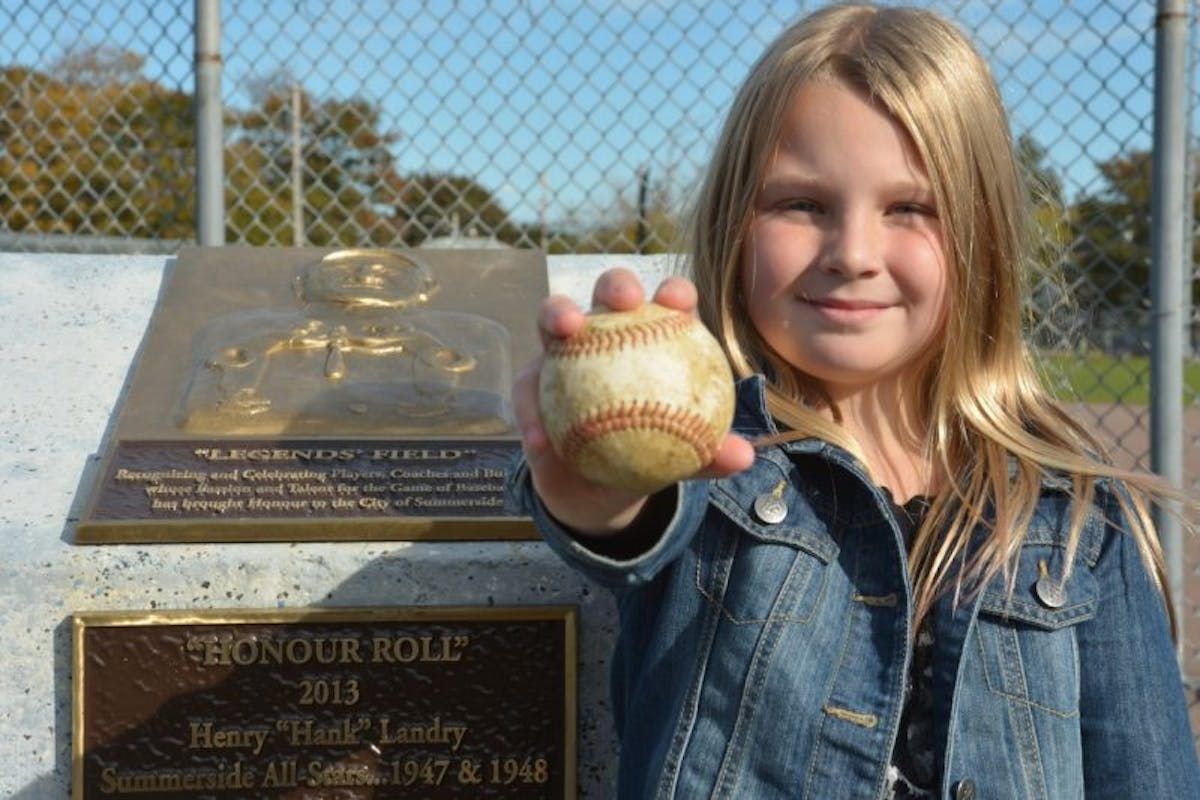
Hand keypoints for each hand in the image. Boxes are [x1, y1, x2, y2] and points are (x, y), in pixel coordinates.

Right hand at [513, 267, 753, 535]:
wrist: (598, 485)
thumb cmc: (649, 456)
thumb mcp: (684, 460)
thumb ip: (710, 454)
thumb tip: (744, 457)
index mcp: (651, 339)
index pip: (667, 306)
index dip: (674, 293)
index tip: (679, 301)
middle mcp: (606, 332)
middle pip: (610, 293)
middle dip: (618, 285)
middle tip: (626, 301)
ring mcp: (563, 351)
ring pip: (553, 319)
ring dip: (557, 313)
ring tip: (565, 330)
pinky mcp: (530, 381)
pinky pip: (527, 391)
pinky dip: (532, 413)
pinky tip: (540, 439)